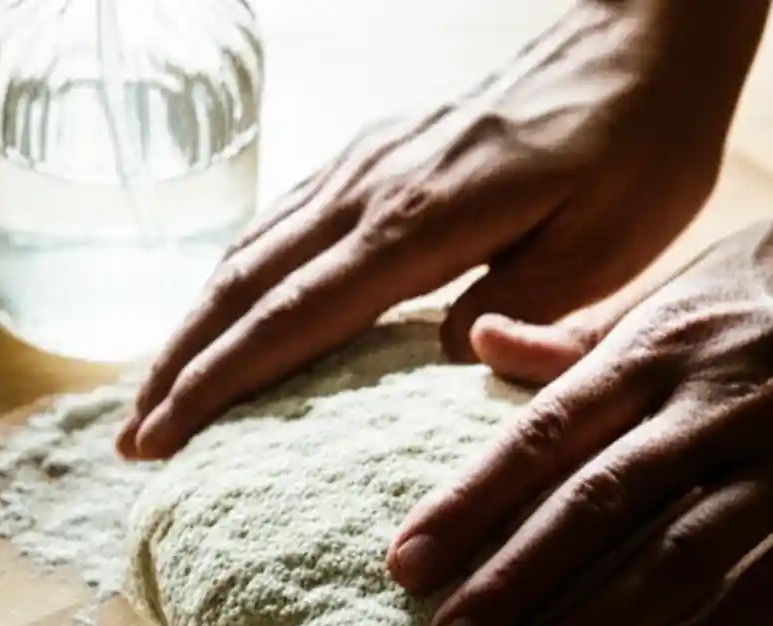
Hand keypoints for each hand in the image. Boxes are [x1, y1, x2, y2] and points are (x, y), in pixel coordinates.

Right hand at [117, 0, 766, 458]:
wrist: (641, 41)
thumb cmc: (638, 145)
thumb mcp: (610, 245)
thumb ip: (524, 310)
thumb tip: (441, 359)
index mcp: (423, 222)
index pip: (292, 317)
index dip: (218, 384)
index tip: (161, 439)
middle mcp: (372, 186)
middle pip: (244, 285)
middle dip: (180, 365)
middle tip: (131, 437)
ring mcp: (368, 160)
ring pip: (251, 247)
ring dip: (195, 321)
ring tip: (157, 385)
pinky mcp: (379, 148)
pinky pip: (284, 215)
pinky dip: (239, 270)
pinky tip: (226, 301)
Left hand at [386, 191, 772, 625]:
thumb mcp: (701, 277)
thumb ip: (592, 331)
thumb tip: (482, 340)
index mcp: (668, 342)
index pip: (546, 432)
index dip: (471, 502)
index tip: (407, 561)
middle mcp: (718, 402)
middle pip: (592, 504)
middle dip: (509, 580)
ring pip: (672, 554)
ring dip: (589, 625)